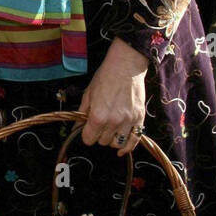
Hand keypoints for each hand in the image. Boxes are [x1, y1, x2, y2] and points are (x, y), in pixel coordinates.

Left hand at [77, 37, 147, 157]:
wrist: (126, 66)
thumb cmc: (105, 78)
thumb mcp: (88, 94)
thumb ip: (82, 114)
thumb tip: (76, 129)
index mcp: (98, 116)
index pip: (88, 139)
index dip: (86, 135)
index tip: (87, 130)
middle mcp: (113, 121)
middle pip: (102, 142)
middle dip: (98, 135)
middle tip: (100, 125)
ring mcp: (128, 121)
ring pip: (117, 143)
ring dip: (111, 139)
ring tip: (110, 130)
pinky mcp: (139, 119)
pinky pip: (134, 140)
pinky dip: (128, 147)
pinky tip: (121, 149)